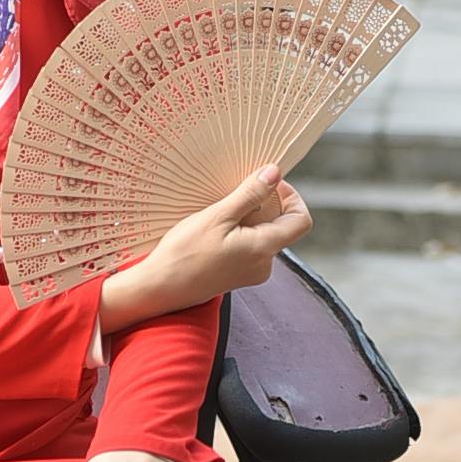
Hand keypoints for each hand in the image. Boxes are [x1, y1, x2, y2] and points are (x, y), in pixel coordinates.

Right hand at [98, 166, 311, 334]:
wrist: (159, 288)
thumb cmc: (184, 254)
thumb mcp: (217, 216)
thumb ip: (250, 194)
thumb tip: (274, 173)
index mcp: (264, 249)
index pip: (301, 220)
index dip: (292, 197)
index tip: (269, 184)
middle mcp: (264, 264)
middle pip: (282, 226)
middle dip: (265, 205)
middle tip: (237, 193)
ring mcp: (251, 272)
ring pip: (264, 235)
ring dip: (250, 218)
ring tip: (221, 212)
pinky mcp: (238, 275)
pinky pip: (250, 247)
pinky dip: (239, 232)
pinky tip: (216, 229)